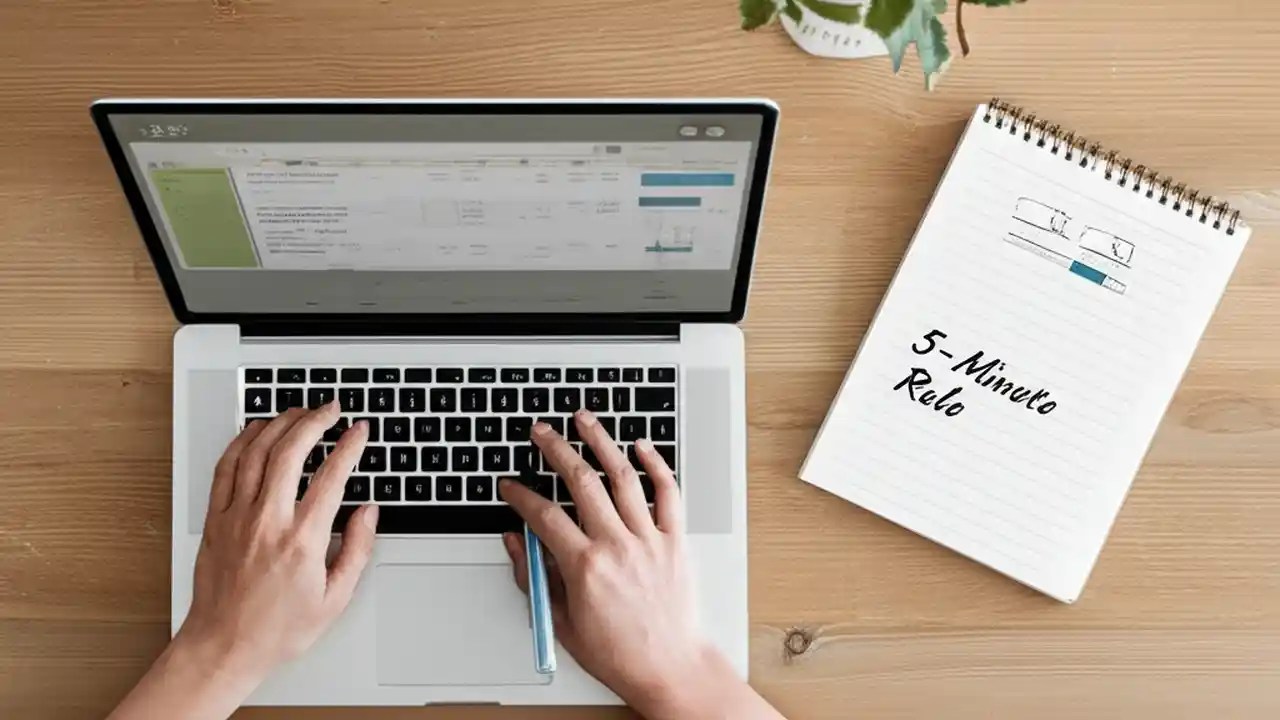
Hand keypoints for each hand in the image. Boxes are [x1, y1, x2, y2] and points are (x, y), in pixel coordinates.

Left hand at [182, 401, 376, 673]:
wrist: (224, 646)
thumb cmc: (277, 629)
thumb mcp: (335, 598)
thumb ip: (357, 549)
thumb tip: (368, 512)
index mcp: (302, 540)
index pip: (332, 476)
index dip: (349, 446)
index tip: (359, 431)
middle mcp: (267, 521)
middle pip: (291, 451)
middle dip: (315, 420)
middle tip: (330, 409)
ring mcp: (237, 517)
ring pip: (256, 452)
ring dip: (280, 423)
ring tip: (298, 412)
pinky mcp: (216, 520)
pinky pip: (226, 468)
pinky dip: (242, 442)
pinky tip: (255, 431)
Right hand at [500, 411, 765, 718]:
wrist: (669, 667)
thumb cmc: (619, 653)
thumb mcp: (561, 622)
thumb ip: (534, 578)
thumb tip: (517, 544)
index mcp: (585, 567)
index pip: (543, 515)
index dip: (521, 495)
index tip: (510, 486)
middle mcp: (617, 545)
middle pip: (580, 482)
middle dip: (555, 449)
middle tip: (541, 432)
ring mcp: (649, 539)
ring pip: (623, 476)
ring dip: (601, 442)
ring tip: (584, 420)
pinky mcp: (675, 540)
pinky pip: (668, 492)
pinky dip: (656, 464)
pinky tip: (641, 446)